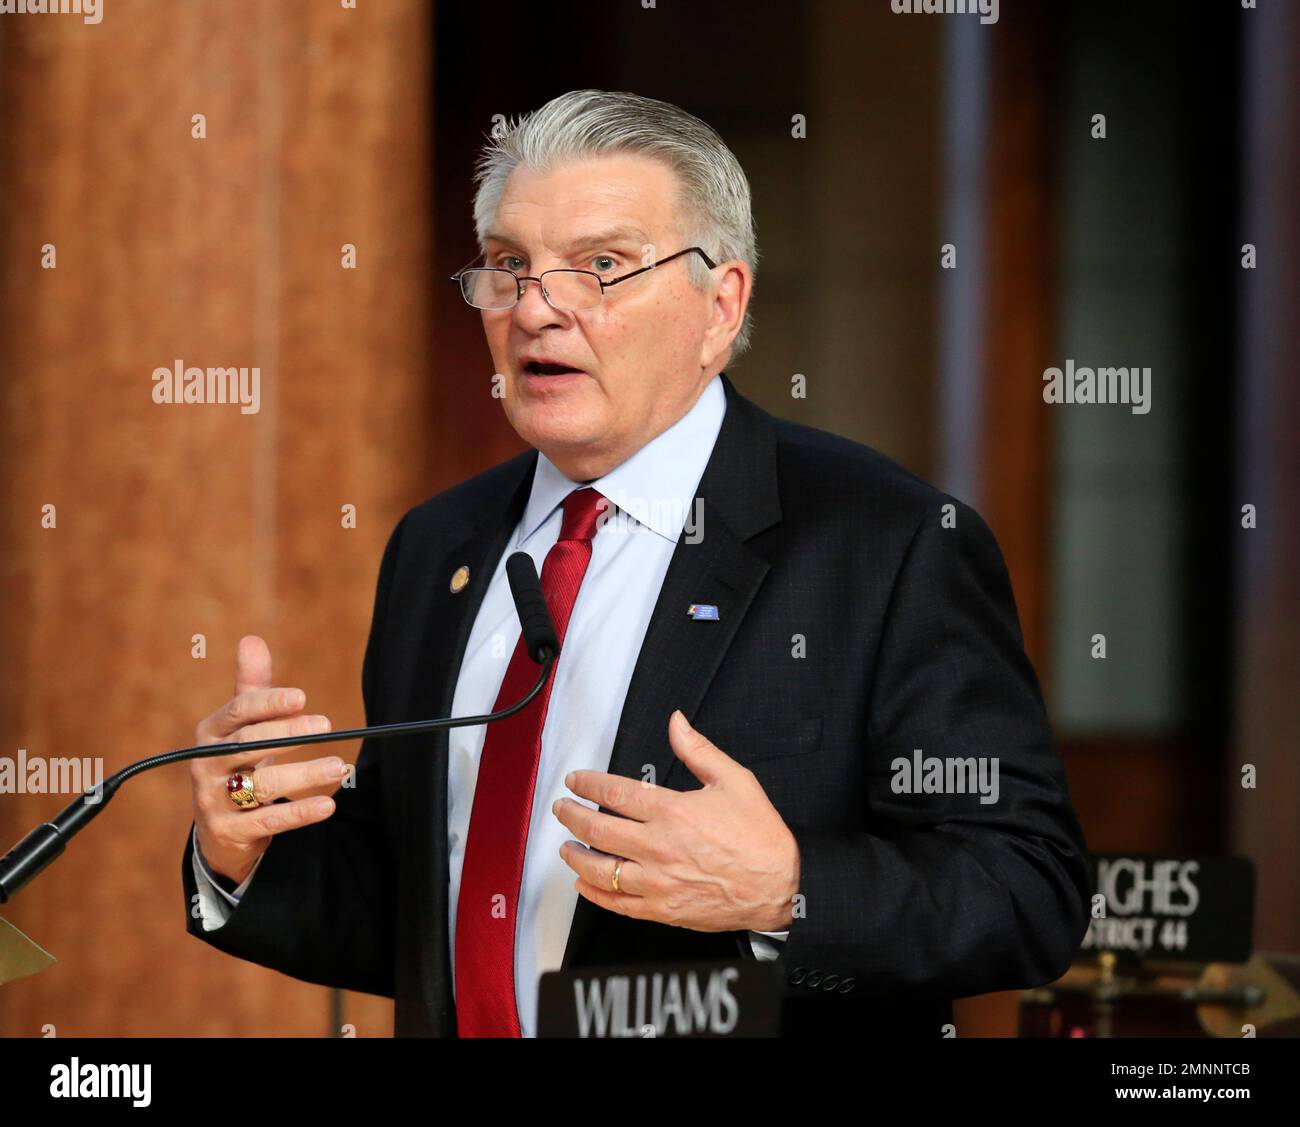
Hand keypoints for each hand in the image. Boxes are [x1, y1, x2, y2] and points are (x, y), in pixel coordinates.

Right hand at [189, 635, 343, 884]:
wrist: (218, 828)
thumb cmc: (238, 763)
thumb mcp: (241, 727)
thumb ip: (251, 688)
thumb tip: (252, 639)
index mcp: (211, 732)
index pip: (239, 712)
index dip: (270, 703)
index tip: (302, 697)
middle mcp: (207, 764)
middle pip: (250, 745)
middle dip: (290, 734)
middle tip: (328, 725)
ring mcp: (214, 800)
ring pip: (262, 784)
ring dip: (303, 774)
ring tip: (339, 766)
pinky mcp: (228, 832)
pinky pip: (268, 820)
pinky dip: (299, 813)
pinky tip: (328, 804)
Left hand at [553, 709, 799, 932]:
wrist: (780, 887)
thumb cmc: (760, 837)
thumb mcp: (734, 780)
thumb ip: (698, 750)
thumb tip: (676, 722)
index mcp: (672, 812)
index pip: (614, 793)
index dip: (588, 783)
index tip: (576, 780)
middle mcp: (658, 847)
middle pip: (597, 829)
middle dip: (572, 816)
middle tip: (562, 808)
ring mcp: (657, 882)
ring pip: (599, 869)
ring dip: (575, 855)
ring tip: (566, 845)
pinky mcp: (662, 909)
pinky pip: (617, 904)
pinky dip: (594, 893)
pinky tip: (585, 884)